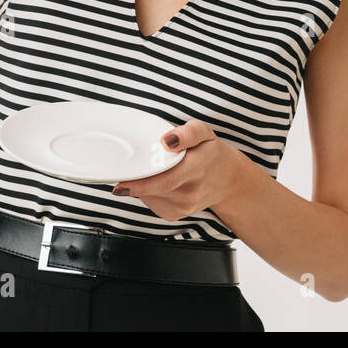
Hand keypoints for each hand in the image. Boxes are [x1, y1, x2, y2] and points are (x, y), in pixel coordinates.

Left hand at [110, 119, 249, 220]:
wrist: (228, 182)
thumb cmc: (211, 153)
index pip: (164, 180)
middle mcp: (189, 192)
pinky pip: (151, 202)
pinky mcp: (174, 214)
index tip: (119, 184)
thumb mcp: (204, 132)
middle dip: (133, 182)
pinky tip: (157, 181)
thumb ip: (187, 133)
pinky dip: (147, 192)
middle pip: (152, 189)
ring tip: (152, 169)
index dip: (139, 184)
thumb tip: (167, 141)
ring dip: (142, 184)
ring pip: (148, 196)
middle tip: (121, 172)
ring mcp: (182, 207)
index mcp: (195, 169)